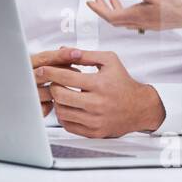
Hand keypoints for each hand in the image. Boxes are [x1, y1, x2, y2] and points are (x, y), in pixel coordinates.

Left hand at [33, 49, 164, 136]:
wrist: (140, 107)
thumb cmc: (123, 83)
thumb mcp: (109, 61)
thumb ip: (86, 54)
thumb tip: (64, 49)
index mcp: (99, 84)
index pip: (66, 77)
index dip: (50, 72)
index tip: (42, 70)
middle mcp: (97, 103)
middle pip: (60, 95)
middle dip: (52, 86)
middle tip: (53, 83)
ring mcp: (95, 120)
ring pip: (62, 112)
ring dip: (57, 102)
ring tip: (62, 94)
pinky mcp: (94, 132)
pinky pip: (69, 125)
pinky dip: (64, 116)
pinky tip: (68, 107)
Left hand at [87, 0, 181, 32]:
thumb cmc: (178, 0)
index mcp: (137, 15)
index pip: (110, 16)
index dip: (98, 9)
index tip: (89, 2)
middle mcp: (141, 23)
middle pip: (116, 20)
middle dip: (104, 10)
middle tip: (96, 0)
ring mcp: (149, 24)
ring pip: (126, 20)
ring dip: (115, 10)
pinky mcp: (157, 22)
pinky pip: (135, 19)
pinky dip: (128, 10)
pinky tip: (132, 2)